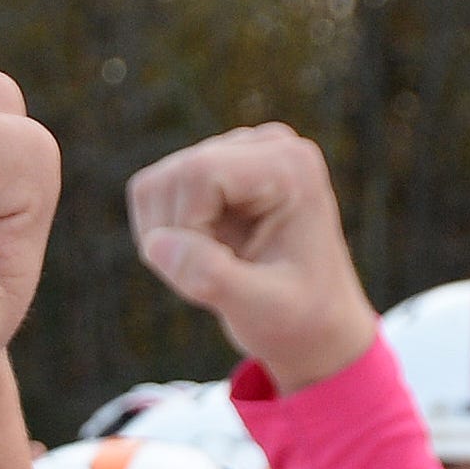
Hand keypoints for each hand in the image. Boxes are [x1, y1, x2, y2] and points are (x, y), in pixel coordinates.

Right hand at [128, 123, 376, 392]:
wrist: (316, 324)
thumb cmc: (298, 319)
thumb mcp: (262, 310)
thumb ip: (212, 278)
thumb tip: (155, 244)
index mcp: (289, 165)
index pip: (199, 173)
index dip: (188, 228)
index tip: (218, 275)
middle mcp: (264, 144)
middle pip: (174, 176)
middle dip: (177, 238)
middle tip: (218, 279)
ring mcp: (236, 152)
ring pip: (155, 186)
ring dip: (168, 240)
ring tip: (216, 269)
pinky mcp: (213, 168)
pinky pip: (153, 193)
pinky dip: (163, 236)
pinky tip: (204, 255)